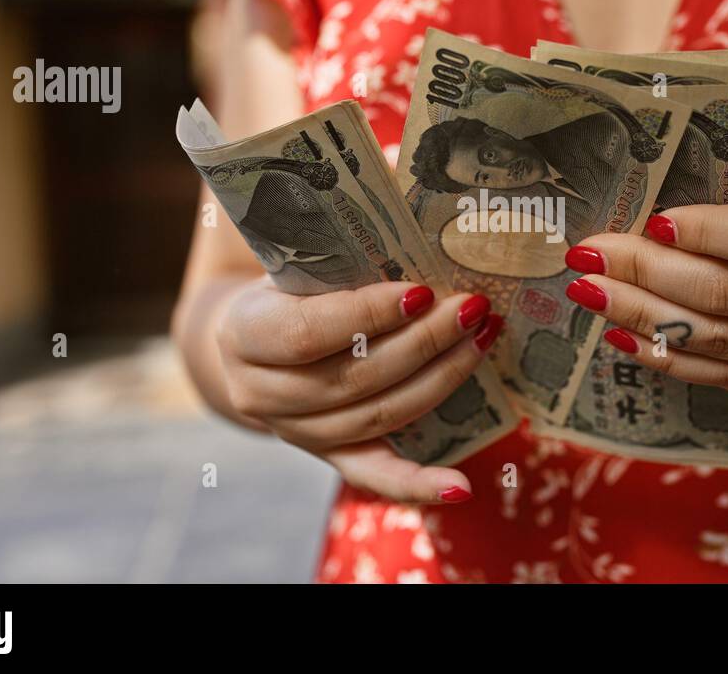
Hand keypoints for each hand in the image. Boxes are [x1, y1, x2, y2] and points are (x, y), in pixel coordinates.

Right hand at [216, 278, 502, 503]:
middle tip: (472, 309)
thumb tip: (418, 240)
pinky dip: (420, 485)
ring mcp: (297, 432)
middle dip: (423, 343)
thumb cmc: (288, 287)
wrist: (254, 340)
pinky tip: (461, 487)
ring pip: (376, 417)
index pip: (307, 333)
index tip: (421, 291)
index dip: (366, 315)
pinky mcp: (330, 455)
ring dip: (440, 381)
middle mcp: (262, 393)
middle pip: (352, 378)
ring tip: (483, 339)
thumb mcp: (294, 264)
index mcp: (244, 334)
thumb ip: (337, 261)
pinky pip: (376, 475)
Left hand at [563, 173, 727, 393]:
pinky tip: (619, 332)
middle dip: (647, 273)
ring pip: (719, 338)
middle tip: (588, 255)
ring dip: (641, 315)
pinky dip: (664, 354)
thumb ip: (725, 192)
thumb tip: (628, 206)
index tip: (652, 221)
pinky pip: (719, 374)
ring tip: (589, 292)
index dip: (710, 231)